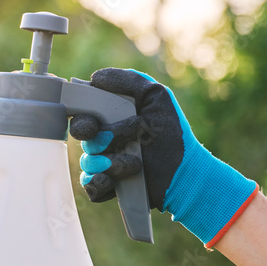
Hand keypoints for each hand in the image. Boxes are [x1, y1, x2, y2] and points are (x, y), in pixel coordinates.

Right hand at [69, 67, 256, 246]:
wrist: (186, 171)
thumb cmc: (172, 133)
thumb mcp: (156, 97)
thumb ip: (129, 80)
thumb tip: (95, 78)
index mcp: (110, 119)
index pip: (82, 115)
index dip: (82, 119)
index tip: (93, 124)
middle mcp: (103, 140)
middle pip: (80, 137)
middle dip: (94, 139)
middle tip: (109, 141)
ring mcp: (103, 164)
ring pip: (88, 162)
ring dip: (110, 162)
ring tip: (135, 164)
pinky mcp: (106, 187)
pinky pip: (89, 186)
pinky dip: (98, 183)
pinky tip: (112, 180)